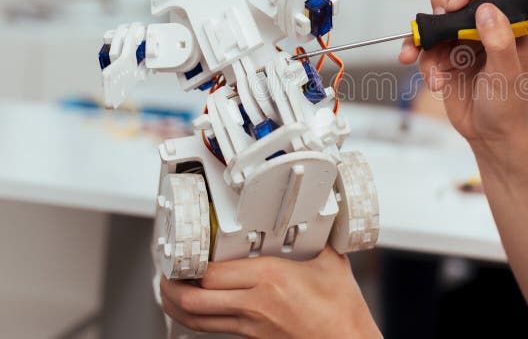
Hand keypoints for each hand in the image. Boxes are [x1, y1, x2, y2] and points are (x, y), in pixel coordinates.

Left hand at [160, 246, 380, 338]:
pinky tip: (196, 306)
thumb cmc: (342, 312)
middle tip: (165, 271)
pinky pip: (214, 328)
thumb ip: (315, 238)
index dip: (190, 263)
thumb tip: (315, 219)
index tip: (186, 249)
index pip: (210, 273)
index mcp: (269, 280)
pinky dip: (197, 317)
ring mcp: (250, 325)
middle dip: (170, 286)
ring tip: (169, 288)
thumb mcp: (330, 261)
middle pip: (192, 299)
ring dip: (175, 305)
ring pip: (196, 319)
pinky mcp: (253, 337)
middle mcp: (254, 304)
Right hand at [398, 0, 527, 146]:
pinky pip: (425, 47)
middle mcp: (486, 25)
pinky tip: (432, 81)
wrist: (490, 135)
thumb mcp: (507, 73)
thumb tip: (485, 10)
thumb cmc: (508, 105)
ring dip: (423, 37)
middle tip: (437, 15)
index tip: (455, 2)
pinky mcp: (446, 56)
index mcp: (511, 22)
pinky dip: (420, 60)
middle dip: (442, 1)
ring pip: (436, 20)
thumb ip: (499, 41)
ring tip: (413, 55)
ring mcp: (464, 39)